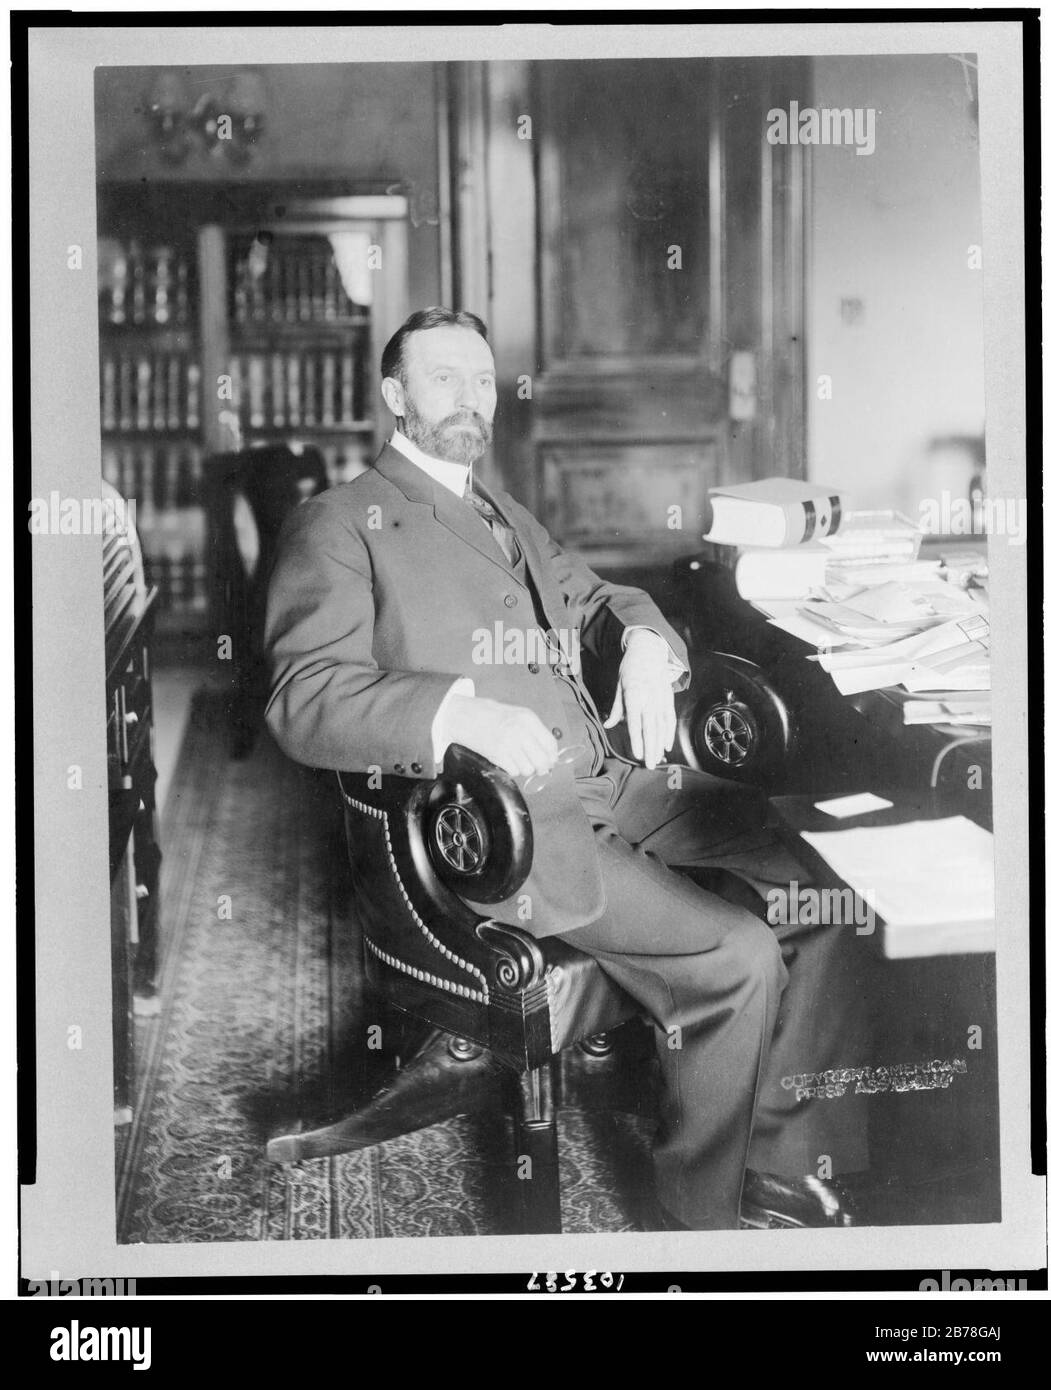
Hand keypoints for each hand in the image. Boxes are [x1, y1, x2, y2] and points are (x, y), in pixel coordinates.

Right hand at [441, 695, 558, 778]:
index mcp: (528, 719)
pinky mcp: (497, 755)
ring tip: (518, 761)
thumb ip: (534, 731)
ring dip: (525, 769)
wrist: (465, 716)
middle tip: (539, 768)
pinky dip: (513, 770)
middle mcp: (520, 731)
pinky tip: (508, 762)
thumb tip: (549, 754)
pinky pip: (514, 772)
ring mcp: (509, 744)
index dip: (552, 756)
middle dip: (542, 767)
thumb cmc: (492, 715)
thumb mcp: (518, 715)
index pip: (550, 744)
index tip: (550, 761)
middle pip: (542, 760)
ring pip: (528, 769)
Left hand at [603, 629, 677, 768]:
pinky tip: (666, 746)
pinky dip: (669, 733)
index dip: (637, 739)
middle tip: (650, 765)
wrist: (649, 650)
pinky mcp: (669, 698)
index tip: (638, 754)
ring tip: (657, 759)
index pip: (635, 721)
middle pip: (650, 727)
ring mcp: (661, 698)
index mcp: (634, 694)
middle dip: (651, 747)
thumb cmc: (630, 669)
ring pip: (662, 725)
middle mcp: (649, 697)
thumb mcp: (619, 685)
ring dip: (660, 744)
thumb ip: (616, 708)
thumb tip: (608, 725)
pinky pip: (670, 718)